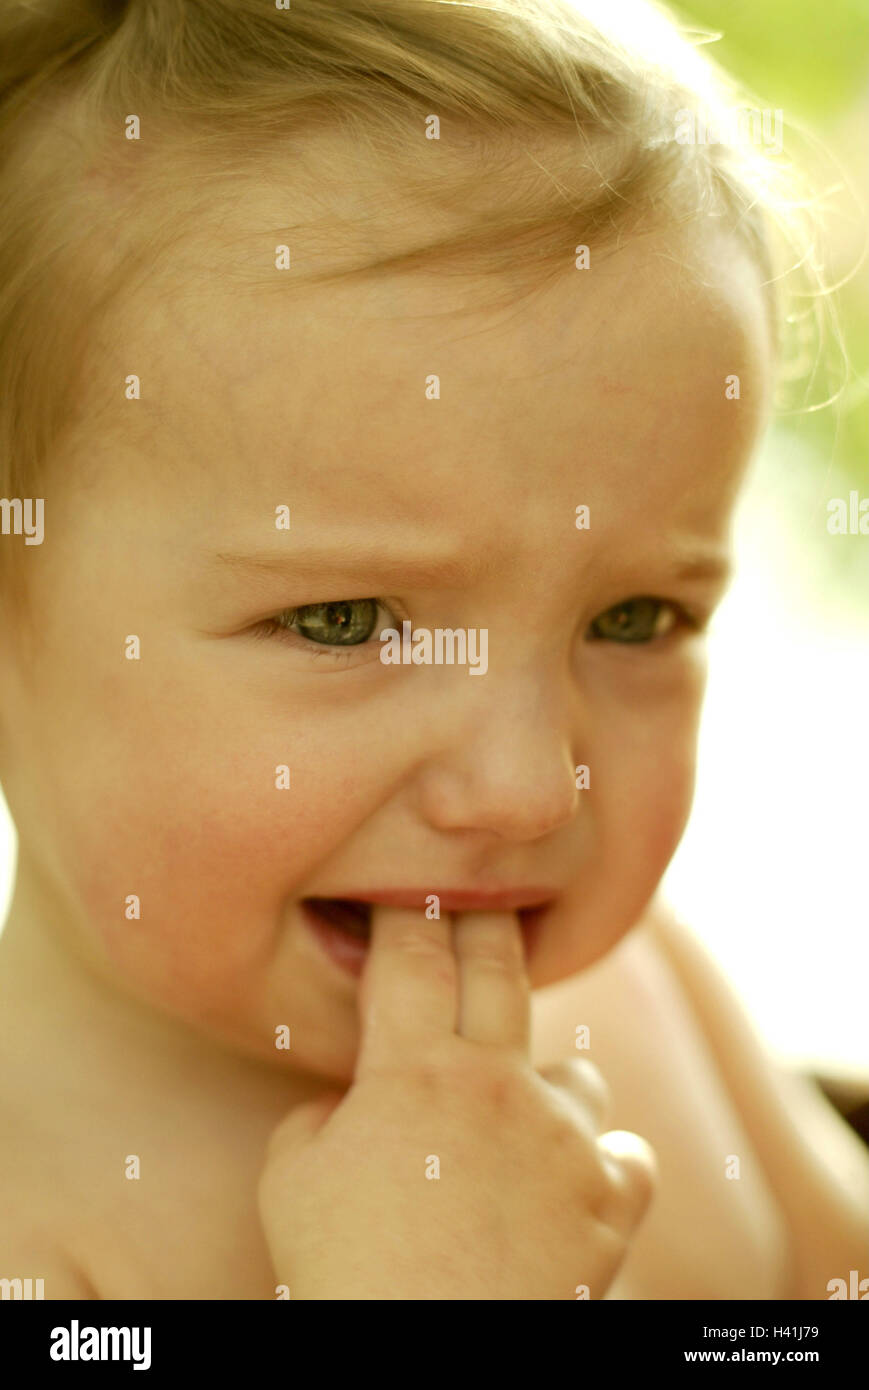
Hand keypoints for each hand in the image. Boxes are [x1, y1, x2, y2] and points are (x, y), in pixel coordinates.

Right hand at [257, 906, 657, 1298]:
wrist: (429, 1362)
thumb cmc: (345, 1274)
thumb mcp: (289, 1180)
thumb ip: (323, 1114)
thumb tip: (356, 1100)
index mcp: (412, 1072)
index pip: (411, 954)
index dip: (406, 911)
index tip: (406, 889)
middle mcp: (497, 1085)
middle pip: (499, 968)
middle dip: (487, 921)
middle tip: (483, 901)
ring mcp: (563, 1139)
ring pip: (575, 1073)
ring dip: (550, 1089)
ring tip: (521, 1127)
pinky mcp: (611, 1198)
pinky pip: (625, 1156)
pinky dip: (602, 1170)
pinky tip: (571, 1192)